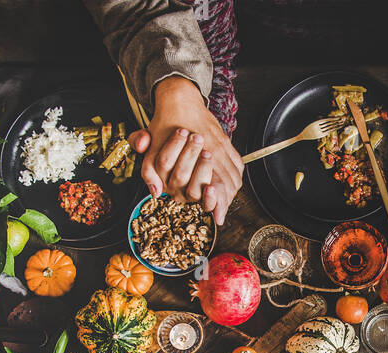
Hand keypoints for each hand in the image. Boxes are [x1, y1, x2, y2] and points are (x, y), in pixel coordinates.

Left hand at [130, 77, 241, 225]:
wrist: (180, 100)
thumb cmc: (164, 126)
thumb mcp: (151, 149)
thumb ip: (150, 171)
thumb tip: (155, 192)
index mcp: (198, 158)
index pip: (213, 187)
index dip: (216, 204)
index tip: (216, 218)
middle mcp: (215, 154)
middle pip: (227, 185)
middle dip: (224, 201)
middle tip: (219, 213)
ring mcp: (223, 148)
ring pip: (234, 177)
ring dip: (230, 193)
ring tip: (224, 203)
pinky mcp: (226, 144)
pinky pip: (237, 165)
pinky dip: (235, 178)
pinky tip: (230, 186)